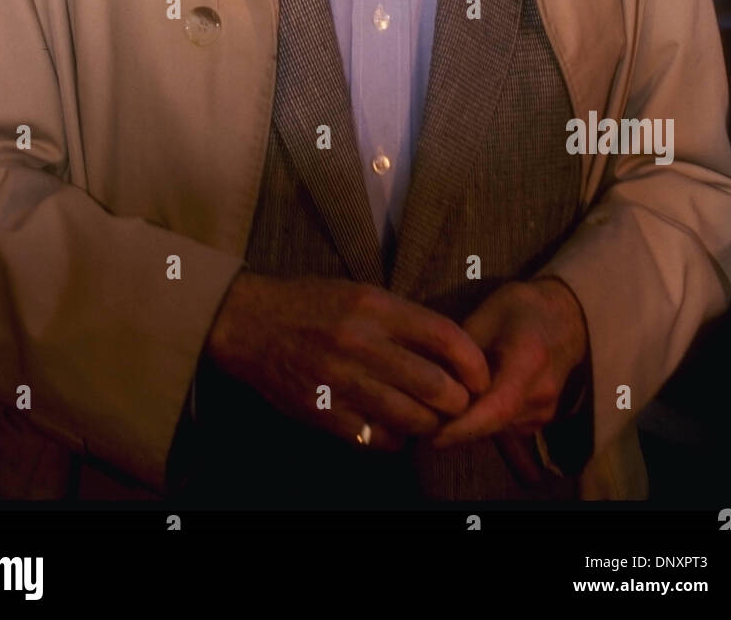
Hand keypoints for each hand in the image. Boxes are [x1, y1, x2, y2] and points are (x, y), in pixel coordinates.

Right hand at [204, 271, 490, 451]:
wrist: (249, 322)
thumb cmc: (310, 303)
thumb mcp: (359, 292)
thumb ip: (403, 319)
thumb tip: (452, 349)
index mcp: (374, 306)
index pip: (445, 336)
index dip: (473, 362)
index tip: (481, 374)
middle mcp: (361, 342)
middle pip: (435, 385)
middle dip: (458, 401)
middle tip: (461, 402)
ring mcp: (341, 380)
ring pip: (411, 418)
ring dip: (430, 424)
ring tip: (432, 418)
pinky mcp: (324, 411)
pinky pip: (377, 437)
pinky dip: (395, 438)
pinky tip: (394, 427)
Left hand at [430, 277, 588, 448]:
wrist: (566, 317)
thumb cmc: (520, 309)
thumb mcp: (485, 316)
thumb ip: (462, 352)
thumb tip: (432, 381)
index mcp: (529, 360)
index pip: (498, 407)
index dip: (466, 426)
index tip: (434, 437)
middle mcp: (542, 392)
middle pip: (495, 424)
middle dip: (457, 428)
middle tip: (423, 421)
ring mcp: (545, 409)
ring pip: (498, 429)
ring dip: (470, 425)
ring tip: (440, 409)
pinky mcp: (542, 418)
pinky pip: (506, 427)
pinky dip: (484, 422)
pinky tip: (468, 403)